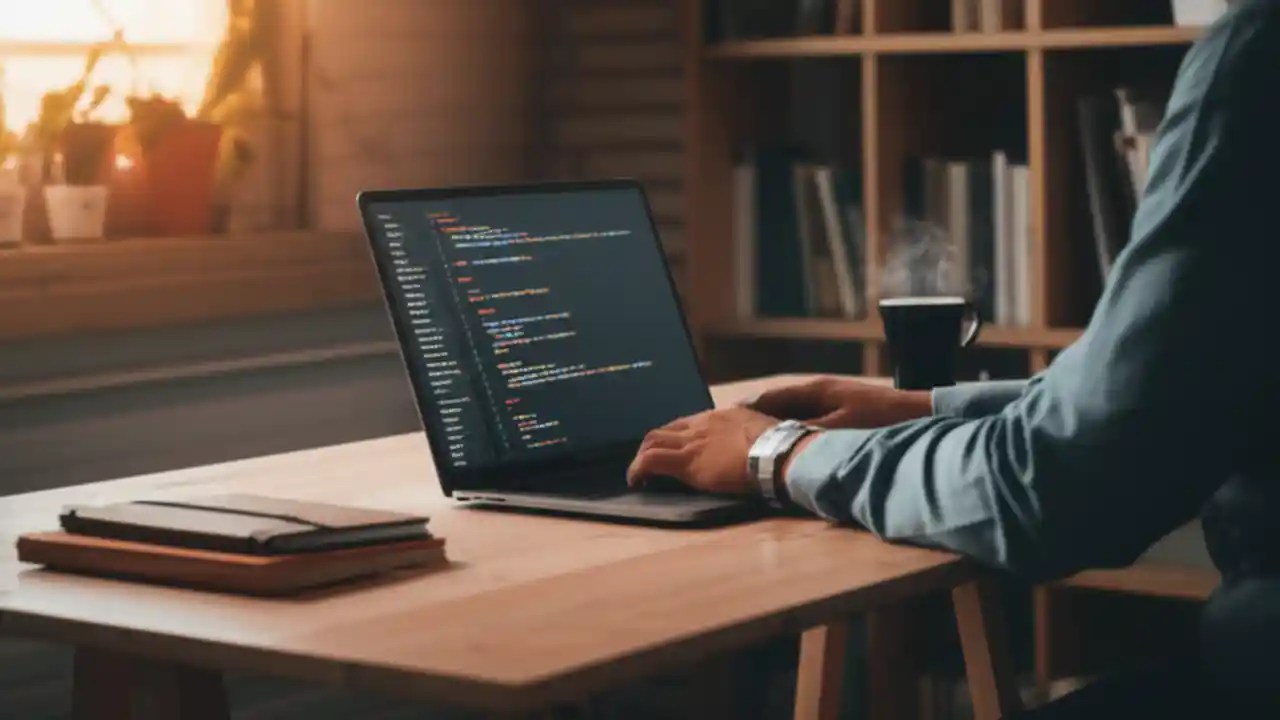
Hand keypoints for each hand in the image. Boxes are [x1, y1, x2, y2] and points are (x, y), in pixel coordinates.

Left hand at [627, 408, 777, 494]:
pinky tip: (635, 481)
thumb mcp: (762, 427)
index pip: (687, 424)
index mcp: (719, 417)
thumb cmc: (778, 443)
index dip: (676, 437)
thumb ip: (751, 431)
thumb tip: (758, 438)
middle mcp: (700, 425)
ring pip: (652, 441)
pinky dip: (638, 469)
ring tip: (638, 475)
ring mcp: (692, 442)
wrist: (775, 451)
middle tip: (650, 463)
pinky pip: (651, 461)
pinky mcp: (687, 462)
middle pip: (665, 430)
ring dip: (641, 458)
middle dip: (653, 445)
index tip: (674, 450)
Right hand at [747, 377, 932, 428]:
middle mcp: (819, 390)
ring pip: (792, 411)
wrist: (921, 415)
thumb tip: (775, 441)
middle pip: (777, 404)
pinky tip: (790, 443)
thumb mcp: (838, 432)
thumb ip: (804, 435)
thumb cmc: (880, 423)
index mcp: (813, 390)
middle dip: (755, 418)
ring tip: (753, 440)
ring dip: (774, 424)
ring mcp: (832, 398)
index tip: (723, 424)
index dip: (745, 413)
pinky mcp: (844, 409)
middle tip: (731, 434)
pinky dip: (793, 428)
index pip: (768, 399)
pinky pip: (807, 417)